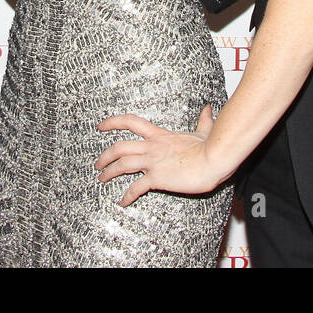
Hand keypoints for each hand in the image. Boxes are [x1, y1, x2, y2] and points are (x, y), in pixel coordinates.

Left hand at [95, 106, 224, 206]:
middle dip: (105, 155)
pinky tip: (122, 202)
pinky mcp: (157, 178)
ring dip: (109, 172)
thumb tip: (208, 110)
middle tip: (98, 163)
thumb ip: (203, 122)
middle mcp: (152, 147)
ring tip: (102, 179)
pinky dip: (127, 196)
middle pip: (119, 147)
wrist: (214, 160)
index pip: (130, 122)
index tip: (101, 126)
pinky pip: (136, 188)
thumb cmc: (211, 147)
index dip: (113, 122)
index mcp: (160, 135)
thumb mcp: (204, 132)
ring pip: (122, 165)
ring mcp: (153, 162)